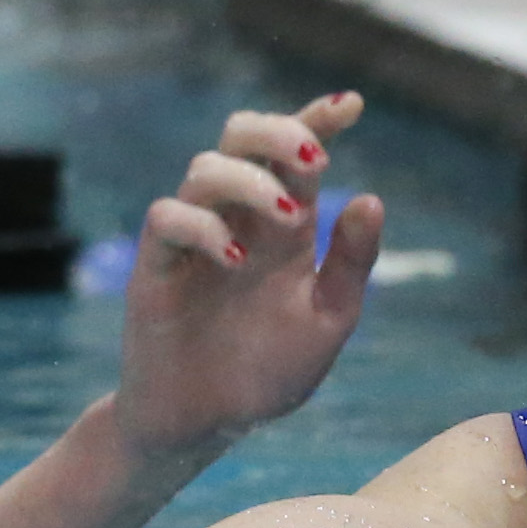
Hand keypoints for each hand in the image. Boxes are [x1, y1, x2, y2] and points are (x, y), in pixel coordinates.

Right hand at [114, 92, 384, 455]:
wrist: (209, 423)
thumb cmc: (269, 373)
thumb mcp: (327, 321)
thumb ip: (350, 265)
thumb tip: (371, 198)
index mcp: (285, 229)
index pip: (297, 157)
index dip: (318, 121)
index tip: (353, 104)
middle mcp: (238, 220)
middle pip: (241, 138)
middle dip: (276, 132)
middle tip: (313, 158)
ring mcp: (194, 239)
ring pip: (205, 168)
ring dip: (250, 181)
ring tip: (288, 217)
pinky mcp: (155, 266)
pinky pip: (167, 218)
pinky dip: (204, 227)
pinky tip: (237, 258)